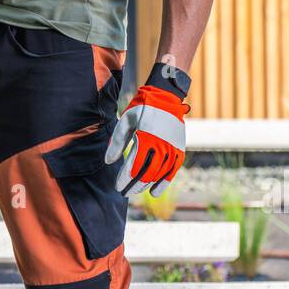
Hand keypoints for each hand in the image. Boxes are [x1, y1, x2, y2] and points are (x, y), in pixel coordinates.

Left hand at [104, 83, 189, 197]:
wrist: (165, 97)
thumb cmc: (142, 108)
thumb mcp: (125, 121)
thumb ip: (117, 142)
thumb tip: (108, 162)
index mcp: (146, 138)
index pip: (134, 166)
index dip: (125, 179)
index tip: (118, 186)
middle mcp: (161, 145)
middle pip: (146, 173)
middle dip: (134, 185)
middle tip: (125, 192)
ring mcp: (172, 148)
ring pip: (159, 174)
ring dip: (147, 185)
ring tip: (136, 191)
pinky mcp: (179, 149)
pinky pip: (173, 170)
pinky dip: (164, 182)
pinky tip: (155, 191)